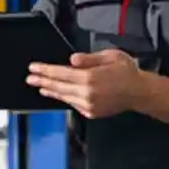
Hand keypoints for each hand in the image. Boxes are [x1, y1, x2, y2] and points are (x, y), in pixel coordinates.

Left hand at [27, 49, 142, 118]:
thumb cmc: (126, 72)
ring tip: (41, 87)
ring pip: (64, 97)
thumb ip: (89, 58)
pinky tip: (58, 94)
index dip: (45, 70)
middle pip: (58, 86)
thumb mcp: (110, 56)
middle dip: (42, 81)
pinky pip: (73, 104)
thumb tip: (72, 60)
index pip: (60, 73)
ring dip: (51, 91)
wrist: (139, 92)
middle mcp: (87, 93)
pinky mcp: (91, 112)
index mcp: (89, 78)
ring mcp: (88, 105)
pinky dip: (64, 98)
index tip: (34, 68)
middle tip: (30, 78)